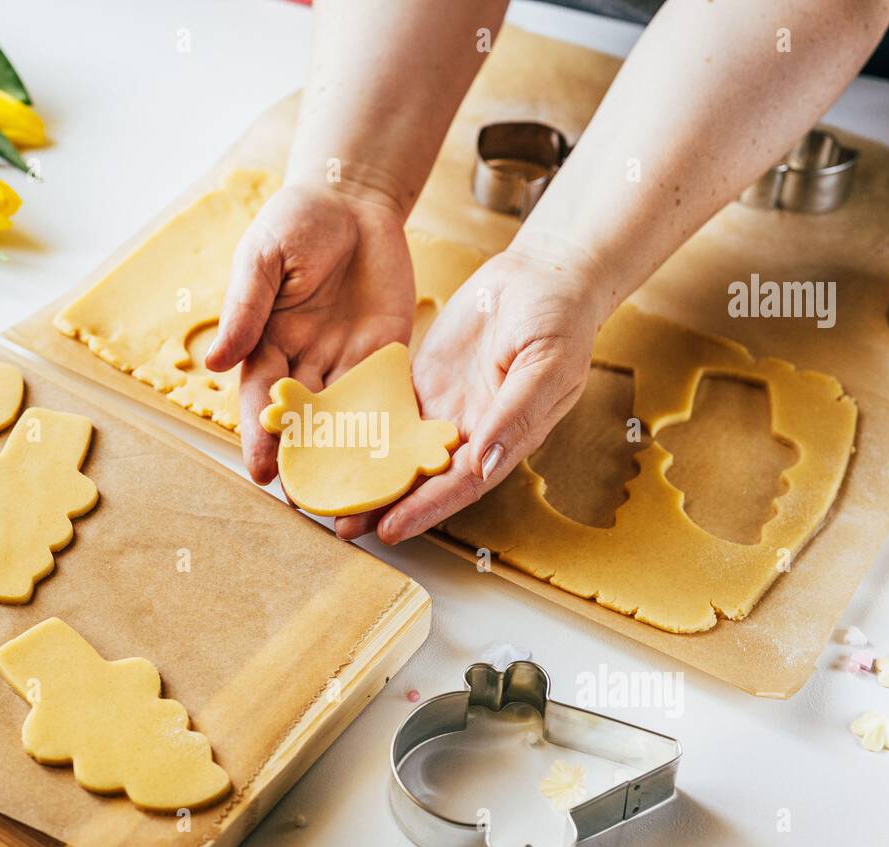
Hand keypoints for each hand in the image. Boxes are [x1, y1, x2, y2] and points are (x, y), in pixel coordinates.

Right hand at [204, 182, 415, 483]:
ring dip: (346, 457)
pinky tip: (396, 459)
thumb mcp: (263, 258)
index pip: (260, 400)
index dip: (260, 436)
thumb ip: (246, 308)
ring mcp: (348, 362)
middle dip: (303, 460)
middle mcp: (306, 362)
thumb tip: (216, 362)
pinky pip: (388, 397)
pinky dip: (391, 428)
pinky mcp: (387, 355)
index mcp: (267, 344)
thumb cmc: (297, 221)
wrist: (354, 198)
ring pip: (345, 420)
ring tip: (353, 496)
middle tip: (308, 501)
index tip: (261, 471)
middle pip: (302, 422)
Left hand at [332, 245, 609, 543]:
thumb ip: (516, 414)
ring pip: (399, 451)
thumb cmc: (560, 320)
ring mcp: (442, 408)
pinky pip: (387, 410)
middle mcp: (470, 432)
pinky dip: (361, 429)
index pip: (461, 485)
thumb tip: (484, 463)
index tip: (392, 529)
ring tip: (328, 496)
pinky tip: (330, 442)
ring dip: (366, 474)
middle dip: (385, 504)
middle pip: (422, 478)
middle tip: (343, 526)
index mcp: (505, 438)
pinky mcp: (422, 381)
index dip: (426, 509)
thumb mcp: (547, 364)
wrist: (542, 276)